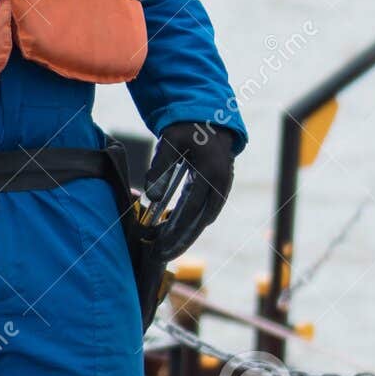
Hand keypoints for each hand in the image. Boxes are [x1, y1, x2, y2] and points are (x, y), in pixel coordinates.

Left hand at [142, 121, 237, 260]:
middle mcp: (221, 182)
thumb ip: (160, 166)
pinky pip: (208, 210)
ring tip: (168, 250)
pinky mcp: (219, 188)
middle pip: (201, 220)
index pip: (192, 208)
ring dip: (188, 235)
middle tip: (162, 256)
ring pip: (206, 218)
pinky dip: (194, 223)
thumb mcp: (170, 141)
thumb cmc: (187, 128)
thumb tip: (151, 197)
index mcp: (210, 171)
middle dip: (183, 240)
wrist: (210, 119)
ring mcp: (223, 186)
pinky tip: (178, 233)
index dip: (177, 229)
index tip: (160, 244)